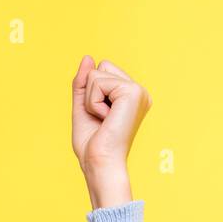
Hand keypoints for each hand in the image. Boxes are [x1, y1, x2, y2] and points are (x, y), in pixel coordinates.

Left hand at [70, 55, 152, 207]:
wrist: (99, 164)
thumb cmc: (92, 145)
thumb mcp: (83, 108)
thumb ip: (84, 83)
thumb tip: (88, 57)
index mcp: (130, 96)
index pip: (101, 71)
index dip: (90, 93)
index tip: (99, 117)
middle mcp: (138, 91)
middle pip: (101, 67)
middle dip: (90, 93)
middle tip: (100, 118)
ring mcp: (138, 90)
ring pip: (97, 72)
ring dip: (91, 99)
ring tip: (103, 120)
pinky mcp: (133, 92)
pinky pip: (98, 82)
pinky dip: (93, 102)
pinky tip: (106, 119)